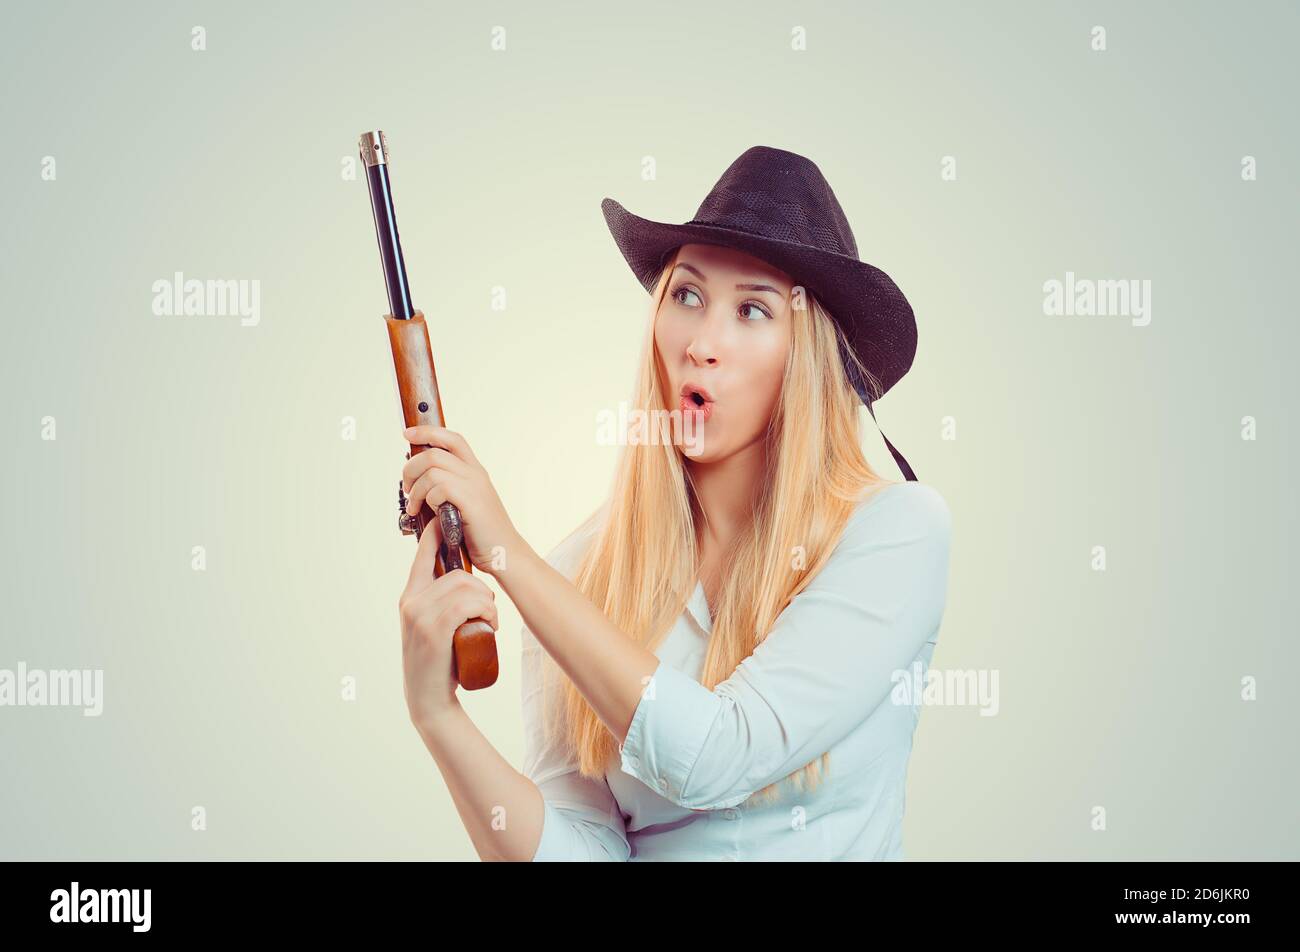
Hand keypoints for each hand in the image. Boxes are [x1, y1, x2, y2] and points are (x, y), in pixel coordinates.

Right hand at [398, 520, 499, 725]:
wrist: (429, 699)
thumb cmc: (439, 661)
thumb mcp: (432, 625)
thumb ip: (439, 602)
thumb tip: (463, 578)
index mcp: (410, 596)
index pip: (423, 554)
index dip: (436, 534)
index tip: (446, 522)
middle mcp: (410, 601)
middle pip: (457, 572)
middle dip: (482, 589)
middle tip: (488, 612)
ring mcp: (419, 614)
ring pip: (466, 586)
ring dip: (487, 603)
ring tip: (489, 622)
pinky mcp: (432, 629)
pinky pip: (467, 604)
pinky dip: (486, 612)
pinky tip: (490, 626)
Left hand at [401, 425, 520, 575]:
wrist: (504, 553)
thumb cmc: (480, 533)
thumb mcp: (464, 502)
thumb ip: (447, 487)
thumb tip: (417, 480)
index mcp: (474, 471)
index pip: (452, 439)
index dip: (428, 432)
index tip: (408, 434)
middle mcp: (475, 474)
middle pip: (434, 452)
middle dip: (411, 468)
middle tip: (407, 488)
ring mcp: (474, 486)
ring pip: (432, 469)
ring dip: (416, 489)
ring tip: (415, 506)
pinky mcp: (471, 502)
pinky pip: (440, 488)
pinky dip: (427, 499)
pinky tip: (429, 513)